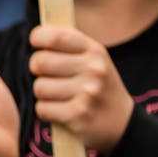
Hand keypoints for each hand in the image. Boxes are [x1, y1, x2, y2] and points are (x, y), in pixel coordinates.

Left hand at [28, 26, 133, 154]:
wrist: (122, 122)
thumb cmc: (97, 86)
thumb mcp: (92, 59)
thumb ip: (67, 45)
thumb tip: (36, 34)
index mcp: (94, 51)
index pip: (55, 36)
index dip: (38, 38)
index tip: (36, 44)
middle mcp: (93, 69)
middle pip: (40, 62)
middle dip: (36, 70)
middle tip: (46, 75)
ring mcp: (87, 93)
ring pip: (39, 87)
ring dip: (42, 94)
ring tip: (57, 96)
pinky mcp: (78, 115)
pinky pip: (42, 109)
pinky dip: (46, 111)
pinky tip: (60, 111)